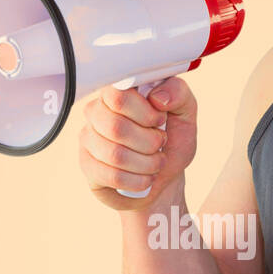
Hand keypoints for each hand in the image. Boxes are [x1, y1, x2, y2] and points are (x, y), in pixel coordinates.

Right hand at [78, 77, 197, 210]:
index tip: (159, 121)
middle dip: (149, 142)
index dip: (145, 113)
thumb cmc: (171, 144)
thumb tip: (158, 97)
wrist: (164, 180)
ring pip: (115, 155)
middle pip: (116, 127)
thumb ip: (179, 93)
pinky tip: (144, 178)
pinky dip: (137, 181)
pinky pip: (112, 176)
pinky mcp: (87, 165)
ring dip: (146, 164)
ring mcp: (88, 139)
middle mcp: (97, 112)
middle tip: (160, 144)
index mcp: (118, 92)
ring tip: (156, 163)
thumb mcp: (185, 116)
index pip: (118, 95)